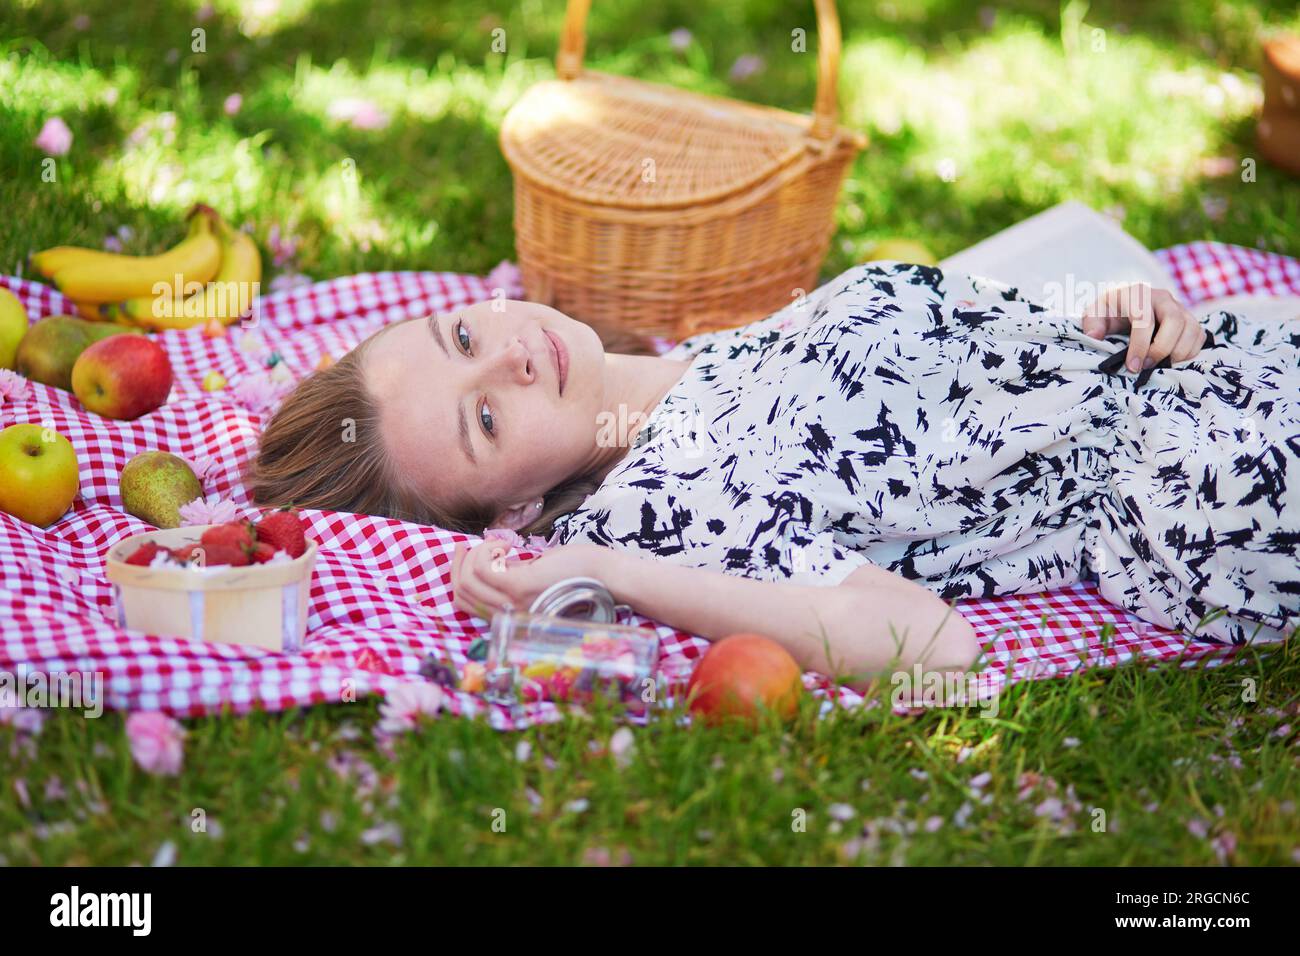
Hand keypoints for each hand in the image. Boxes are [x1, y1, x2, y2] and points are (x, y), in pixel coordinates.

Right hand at [450, 539, 607, 620]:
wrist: (608, 576)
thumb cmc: (578, 572)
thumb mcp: (538, 575)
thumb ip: (514, 575)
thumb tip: (493, 562)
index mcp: (513, 614)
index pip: (465, 604)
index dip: (457, 577)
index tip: (465, 555)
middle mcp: (510, 614)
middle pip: (461, 593)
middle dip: (457, 565)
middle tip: (466, 546)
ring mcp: (515, 602)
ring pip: (467, 581)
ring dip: (472, 556)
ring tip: (492, 544)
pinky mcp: (522, 586)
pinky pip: (483, 569)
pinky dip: (485, 551)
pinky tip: (503, 544)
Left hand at [1081, 284, 1206, 371]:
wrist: (1125, 304)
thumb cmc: (1109, 311)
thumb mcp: (1095, 313)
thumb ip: (1092, 322)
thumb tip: (1094, 336)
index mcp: (1137, 294)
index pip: (1144, 318)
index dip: (1140, 345)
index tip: (1133, 366)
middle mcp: (1162, 298)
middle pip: (1175, 320)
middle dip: (1163, 348)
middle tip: (1148, 366)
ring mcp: (1179, 307)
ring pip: (1192, 328)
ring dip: (1179, 352)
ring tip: (1161, 366)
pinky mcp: (1189, 318)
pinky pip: (1199, 335)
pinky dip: (1190, 351)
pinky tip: (1172, 361)